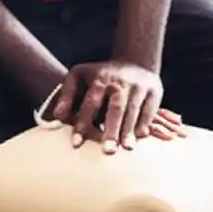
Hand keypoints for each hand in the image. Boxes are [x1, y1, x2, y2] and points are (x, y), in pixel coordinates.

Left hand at [51, 61, 185, 153]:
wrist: (136, 61)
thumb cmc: (101, 75)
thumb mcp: (80, 76)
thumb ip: (67, 94)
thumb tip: (57, 116)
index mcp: (100, 79)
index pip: (90, 103)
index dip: (83, 123)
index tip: (76, 143)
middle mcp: (120, 82)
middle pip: (116, 108)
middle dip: (111, 129)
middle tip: (107, 151)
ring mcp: (139, 86)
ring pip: (134, 110)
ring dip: (129, 130)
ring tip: (126, 148)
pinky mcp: (155, 91)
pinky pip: (150, 110)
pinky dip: (145, 123)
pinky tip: (140, 138)